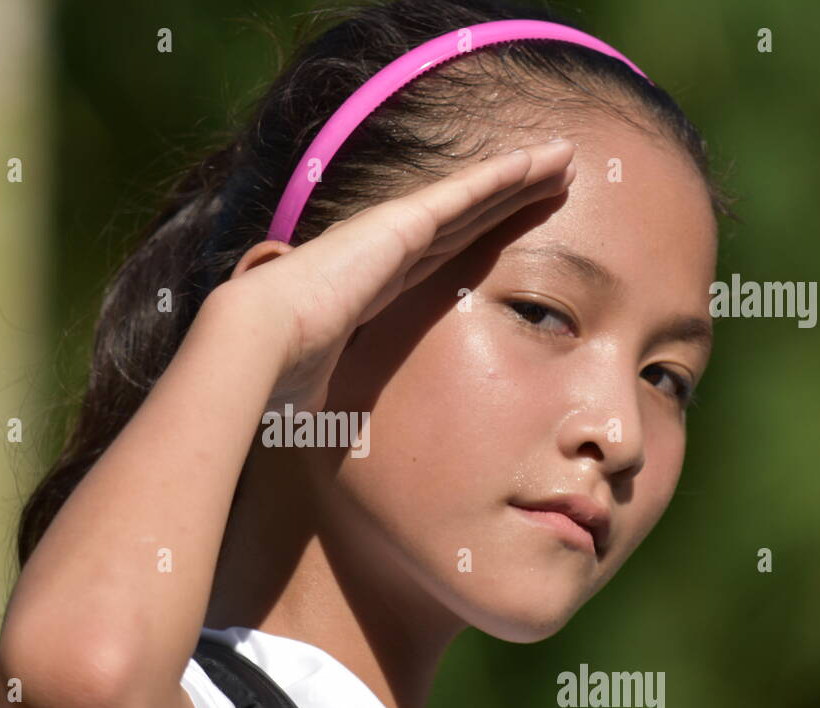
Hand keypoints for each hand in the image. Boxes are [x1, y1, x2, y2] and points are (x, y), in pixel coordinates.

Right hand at [212, 140, 576, 412]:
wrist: (257, 348)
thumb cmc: (278, 379)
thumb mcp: (322, 398)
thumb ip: (333, 402)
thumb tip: (325, 437)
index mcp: (370, 289)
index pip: (437, 258)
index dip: (472, 237)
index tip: (502, 227)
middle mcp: (384, 254)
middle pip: (464, 220)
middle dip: (506, 198)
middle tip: (550, 177)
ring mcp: (392, 234)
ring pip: (473, 198)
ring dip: (519, 177)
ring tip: (562, 157)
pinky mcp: (400, 226)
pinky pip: (465, 194)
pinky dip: (503, 175)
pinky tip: (538, 160)